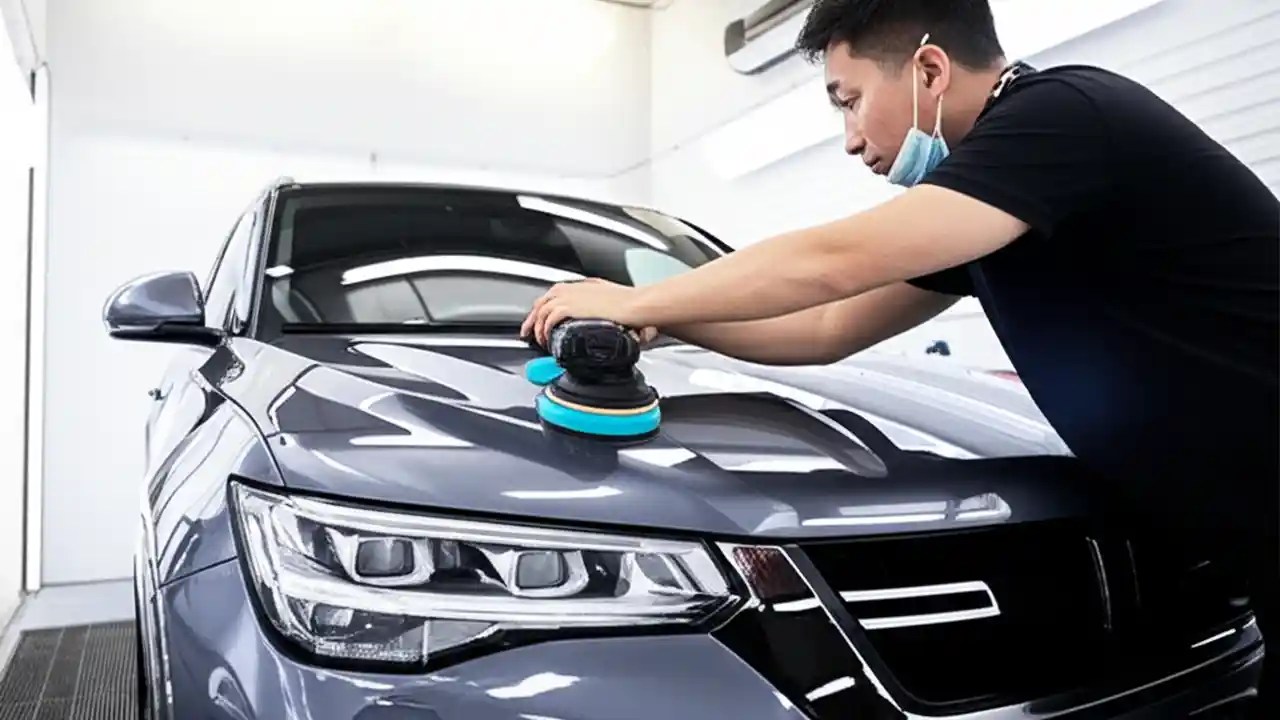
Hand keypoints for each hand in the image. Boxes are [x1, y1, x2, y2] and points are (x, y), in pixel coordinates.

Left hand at [520, 278, 643, 347]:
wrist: (635, 305)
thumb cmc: (632, 304)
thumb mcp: (614, 302)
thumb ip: (605, 309)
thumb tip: (605, 321)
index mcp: (583, 285)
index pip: (555, 294)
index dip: (545, 309)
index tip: (541, 319)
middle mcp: (572, 288)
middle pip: (543, 301)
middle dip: (533, 318)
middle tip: (528, 332)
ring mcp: (568, 296)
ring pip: (541, 310)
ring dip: (537, 326)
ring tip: (540, 340)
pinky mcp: (568, 307)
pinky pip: (547, 319)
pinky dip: (544, 330)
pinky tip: (547, 339)